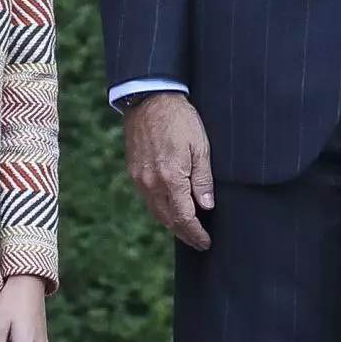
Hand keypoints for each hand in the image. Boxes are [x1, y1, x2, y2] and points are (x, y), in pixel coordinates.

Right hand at [123, 92, 213, 249]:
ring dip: (171, 223)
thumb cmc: (180, 119)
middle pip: (168, 219)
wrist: (150, 99)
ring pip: (156, 211)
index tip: (205, 242)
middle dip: (184, 233)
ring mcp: (140, 178)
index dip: (195, 233)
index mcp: (170, 178)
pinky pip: (148, 199)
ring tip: (186, 229)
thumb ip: (203, 179)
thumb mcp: (201, 146)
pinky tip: (170, 208)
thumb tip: (206, 206)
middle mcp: (151, 183)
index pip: (184, 217)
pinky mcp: (133, 171)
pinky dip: (160, 209)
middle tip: (198, 241)